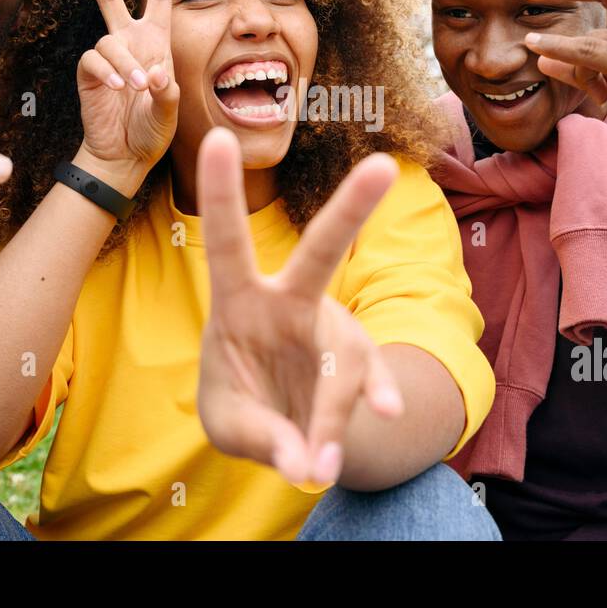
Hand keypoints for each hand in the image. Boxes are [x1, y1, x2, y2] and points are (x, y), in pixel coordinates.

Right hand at [72, 0, 178, 181]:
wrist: (125, 155)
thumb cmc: (152, 130)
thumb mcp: (170, 112)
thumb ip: (167, 92)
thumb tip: (155, 71)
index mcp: (156, 44)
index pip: (157, 1)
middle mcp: (129, 43)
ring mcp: (108, 57)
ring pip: (111, 42)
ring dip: (126, 63)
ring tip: (136, 89)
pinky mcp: (89, 73)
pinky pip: (95, 60)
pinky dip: (108, 72)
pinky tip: (120, 89)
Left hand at [195, 127, 405, 486]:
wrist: (284, 425)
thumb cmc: (243, 406)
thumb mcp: (230, 426)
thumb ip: (260, 438)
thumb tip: (303, 461)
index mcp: (240, 302)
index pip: (228, 242)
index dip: (224, 194)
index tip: (222, 139)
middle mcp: (292, 303)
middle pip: (321, 254)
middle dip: (350, 210)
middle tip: (382, 168)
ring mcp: (332, 330)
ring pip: (342, 358)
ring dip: (331, 414)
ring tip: (318, 468)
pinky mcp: (358, 363)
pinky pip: (371, 379)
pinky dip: (377, 397)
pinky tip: (384, 412)